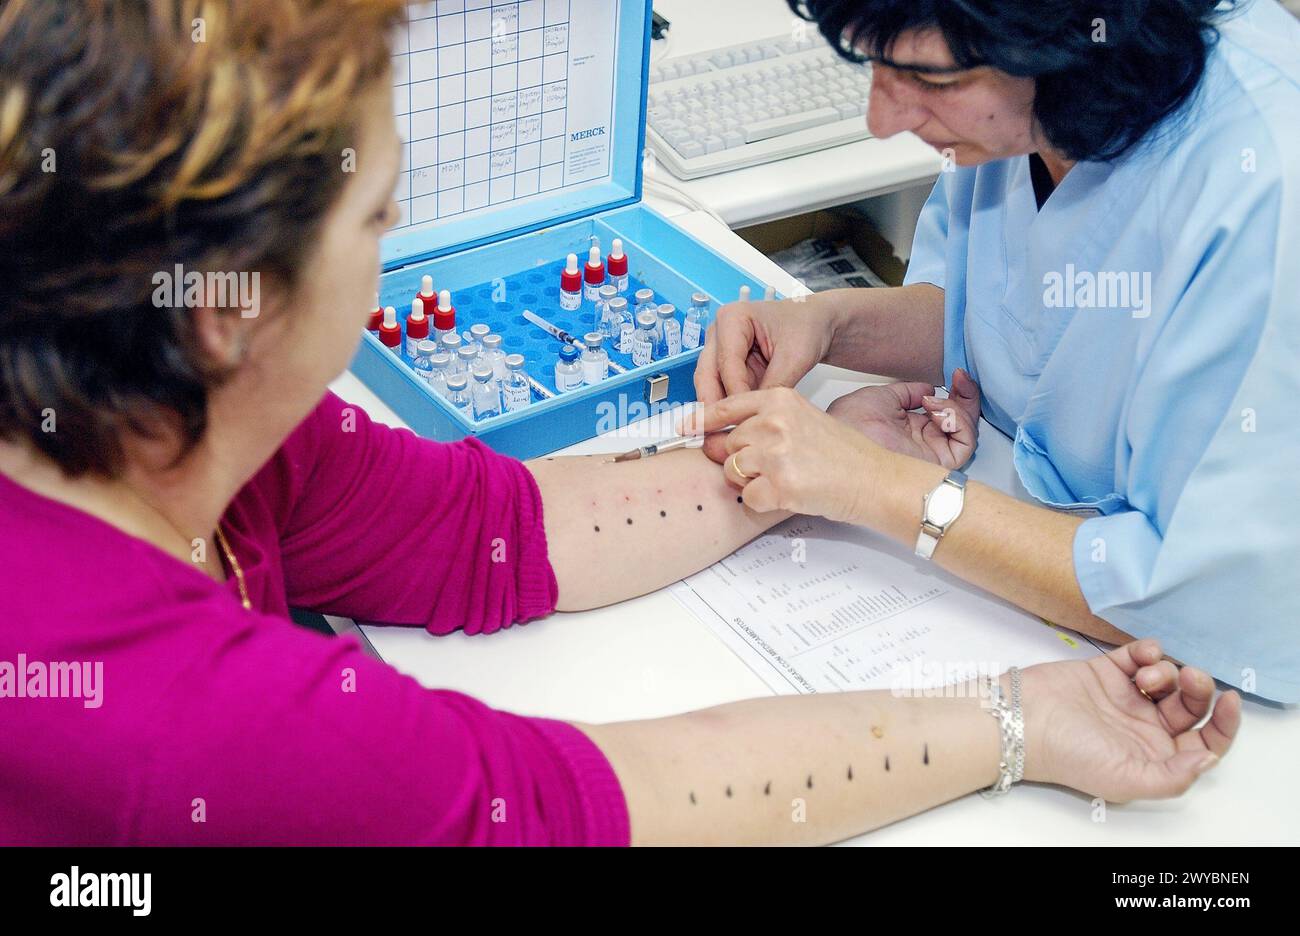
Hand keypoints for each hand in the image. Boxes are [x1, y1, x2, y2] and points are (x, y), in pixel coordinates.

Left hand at [683, 387, 888, 523]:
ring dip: (752, 481)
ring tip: (786, 478)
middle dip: (742, 459)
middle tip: (775, 467)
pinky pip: (748, 497)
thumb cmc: (844, 454)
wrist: (874, 479)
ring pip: (734, 470)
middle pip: (729, 443)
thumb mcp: (804, 419)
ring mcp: (775, 453)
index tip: (683, 427)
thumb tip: (716, 440)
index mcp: (780, 399)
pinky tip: (789, 494)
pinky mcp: (779, 485)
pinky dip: (763, 502)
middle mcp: (773, 422)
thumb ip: (763, 423)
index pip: (727, 406)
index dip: (701, 419)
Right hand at [693, 298, 833, 460]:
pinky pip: (721, 389)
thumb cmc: (806, 327)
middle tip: (721, 433)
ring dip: (719, 408)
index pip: (727, 363)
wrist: (815, 324)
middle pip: (707, 374)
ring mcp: (719, 349)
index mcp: (732, 318)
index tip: (743, 418)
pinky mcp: (726, 365)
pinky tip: (736, 424)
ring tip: (728, 433)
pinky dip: (728, 407)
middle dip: (715, 405)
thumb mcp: (795, 357)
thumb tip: (757, 414)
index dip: (734, 393)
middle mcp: (719, 332)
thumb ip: (774, 385)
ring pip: (709, 385)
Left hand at [825, 368, 980, 469]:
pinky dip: (957, 422)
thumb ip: (908, 391)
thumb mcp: (883, 395)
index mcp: (908, 429)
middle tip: (961, 378)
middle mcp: (921, 443)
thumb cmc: (852, 420)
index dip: (955, 393)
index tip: (957, 374)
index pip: (943, 413)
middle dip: (965, 397)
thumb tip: (928, 388)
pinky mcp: (936, 465)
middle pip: (959, 422)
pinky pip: (964, 444)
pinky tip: (936, 411)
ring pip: (965, 432)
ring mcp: (929, 454)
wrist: (844, 435)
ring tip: (930, 400)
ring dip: (956, 408)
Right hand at [1022, 639, 1240, 801]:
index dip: (1224, 722)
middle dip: (1198, 689)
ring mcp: (1126, 697)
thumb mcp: (1127, 780)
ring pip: (1167, 678)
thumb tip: (1209, 758)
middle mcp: (1144, 727)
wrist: (1023, 720)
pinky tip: (1141, 655)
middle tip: (1190, 678)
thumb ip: (1174, 776)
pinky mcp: (1106, 671)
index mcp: (1155, 756)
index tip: (1229, 700)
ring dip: (1167, 672)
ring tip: (1146, 677)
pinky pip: (1137, 655)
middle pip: (1190, 705)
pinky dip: (1146, 651)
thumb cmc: (1071, 756)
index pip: (1204, 740)